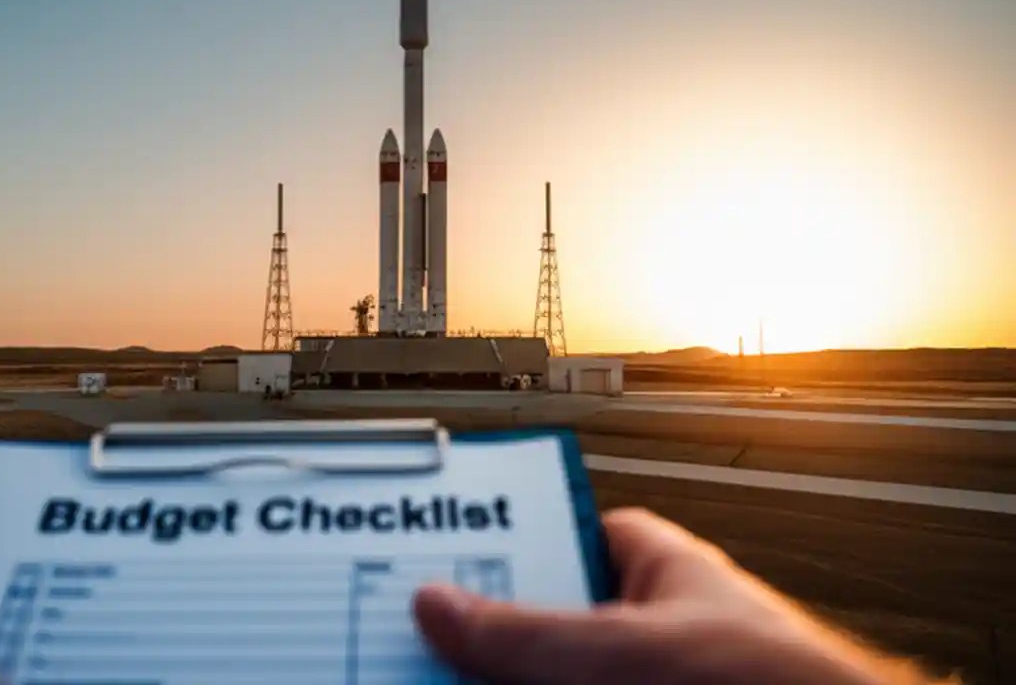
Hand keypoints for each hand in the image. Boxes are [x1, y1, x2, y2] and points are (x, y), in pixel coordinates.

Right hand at [414, 508, 939, 684]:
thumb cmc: (777, 684)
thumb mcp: (629, 651)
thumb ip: (530, 634)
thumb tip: (438, 608)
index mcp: (657, 569)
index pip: (563, 530)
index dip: (501, 539)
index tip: (438, 557)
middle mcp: (650, 627)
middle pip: (543, 618)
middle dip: (488, 634)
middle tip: (421, 644)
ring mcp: (646, 673)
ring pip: (553, 673)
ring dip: (498, 676)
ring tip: (440, 676)